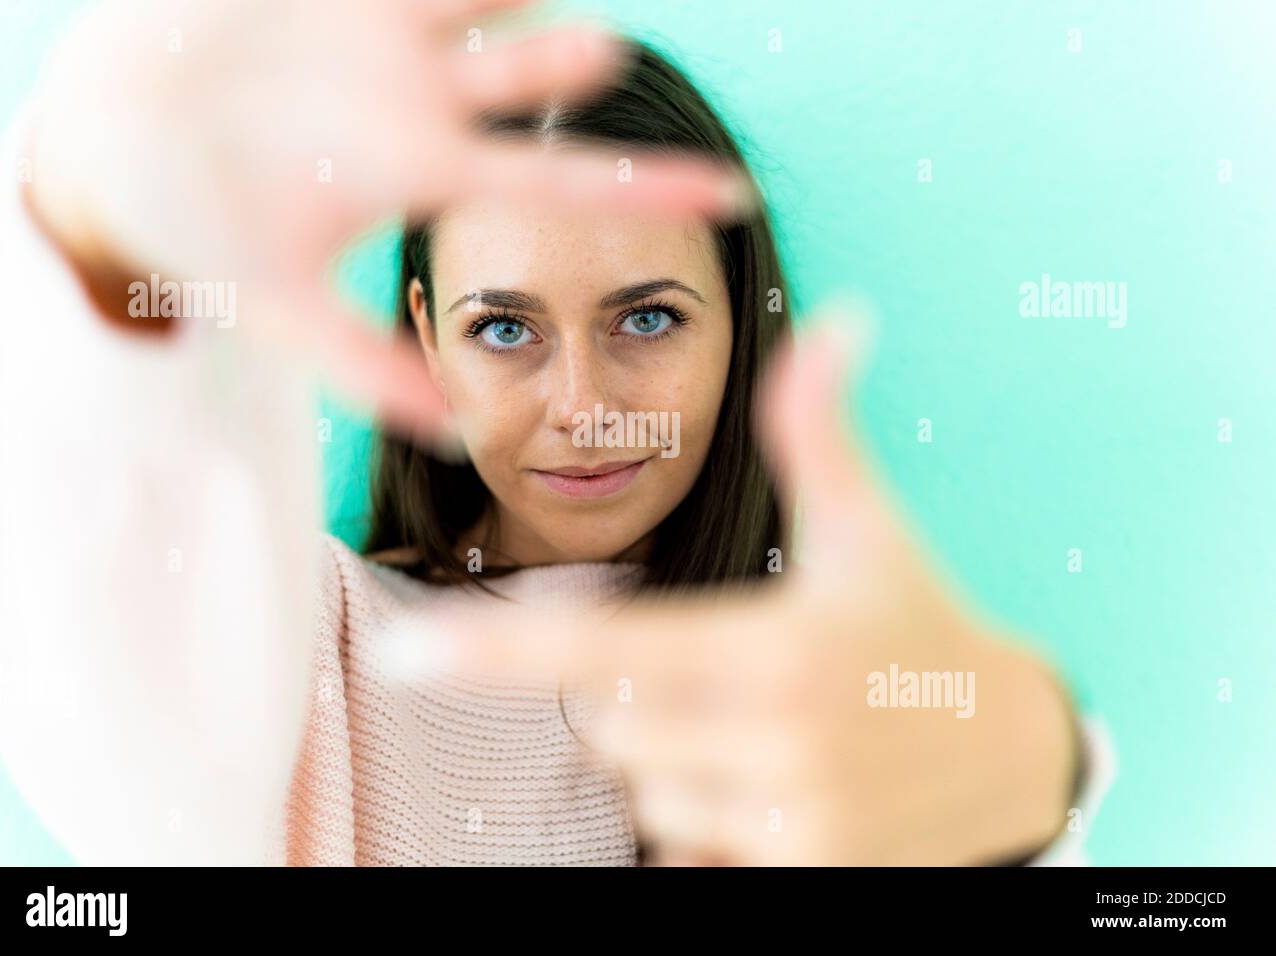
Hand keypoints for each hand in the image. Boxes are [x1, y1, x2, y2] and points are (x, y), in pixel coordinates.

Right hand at [26, 0, 750, 439]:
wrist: (113, 149)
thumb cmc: (195, 231)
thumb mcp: (279, 309)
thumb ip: (364, 368)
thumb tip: (457, 439)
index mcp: (424, 172)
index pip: (557, 182)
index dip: (643, 191)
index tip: (735, 194)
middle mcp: (420, 101)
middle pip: (522, 74)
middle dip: (557, 62)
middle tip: (609, 54)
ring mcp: (379, 36)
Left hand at [425, 309, 1080, 865]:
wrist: (1011, 750)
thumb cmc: (916, 619)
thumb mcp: (869, 526)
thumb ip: (822, 429)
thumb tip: (841, 317)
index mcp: (777, 646)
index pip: (606, 650)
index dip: (497, 650)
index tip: (403, 651)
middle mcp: (778, 742)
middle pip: (608, 721)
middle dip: (633, 688)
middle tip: (723, 664)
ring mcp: (792, 821)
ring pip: (644, 786)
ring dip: (674, 751)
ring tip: (765, 723)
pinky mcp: (803, 872)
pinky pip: (686, 842)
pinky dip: (708, 809)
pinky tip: (779, 779)